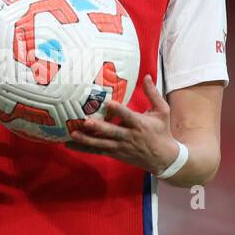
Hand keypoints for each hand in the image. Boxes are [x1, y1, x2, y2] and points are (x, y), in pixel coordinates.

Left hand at [65, 73, 180, 173]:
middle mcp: (129, 136)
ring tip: (73, 134)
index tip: (108, 102)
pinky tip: (71, 144)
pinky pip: (98, 151)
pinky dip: (84, 148)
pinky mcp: (115, 154)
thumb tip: (147, 76)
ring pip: (102, 144)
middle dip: (99, 127)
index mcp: (140, 124)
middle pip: (112, 132)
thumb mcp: (162, 111)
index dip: (118, 110)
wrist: (163, 158)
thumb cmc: (162, 131)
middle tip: (86, 121)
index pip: (128, 116)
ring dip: (87, 139)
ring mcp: (121, 147)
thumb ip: (153, 94)